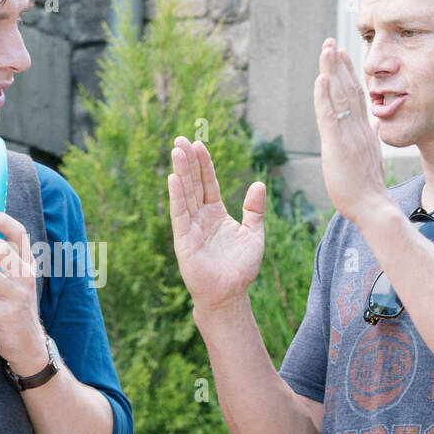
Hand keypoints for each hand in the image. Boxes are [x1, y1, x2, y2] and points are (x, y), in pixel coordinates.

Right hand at [167, 136, 265, 313]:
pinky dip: (177, 196)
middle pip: (193, 183)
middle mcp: (200, 217)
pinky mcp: (184, 240)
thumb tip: (259, 183)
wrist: (230, 294)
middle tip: (180, 139)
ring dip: (181, 172)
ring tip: (176, 151)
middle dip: (188, 161)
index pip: (208, 183)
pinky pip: (180, 215)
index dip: (204, 164)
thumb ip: (254, 210)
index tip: (199, 144)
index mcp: (216, 213)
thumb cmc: (240, 268)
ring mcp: (190, 227)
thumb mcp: (254, 234)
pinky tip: (174, 179)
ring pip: (185, 194)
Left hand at [313, 38, 398, 228]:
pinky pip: (330, 115)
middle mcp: (358, 127)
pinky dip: (324, 96)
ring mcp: (348, 134)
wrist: (373, 207)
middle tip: (331, 43)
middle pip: (348, 89)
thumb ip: (368, 141)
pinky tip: (321, 79)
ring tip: (326, 49)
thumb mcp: (369, 159)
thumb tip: (371, 128)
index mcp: (365, 131)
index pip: (356, 96)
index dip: (348, 74)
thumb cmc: (368, 190)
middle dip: (338, 65)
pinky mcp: (337, 145)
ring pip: (339, 96)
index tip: (343, 55)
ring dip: (331, 71)